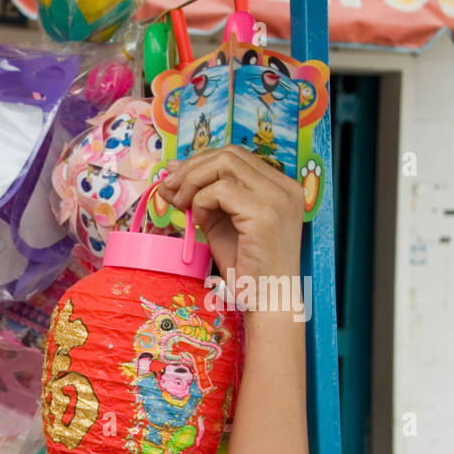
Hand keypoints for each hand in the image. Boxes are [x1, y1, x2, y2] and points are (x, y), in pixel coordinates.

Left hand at [158, 145, 304, 289]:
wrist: (266, 299)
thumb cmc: (245, 266)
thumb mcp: (218, 224)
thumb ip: (200, 198)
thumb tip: (170, 176)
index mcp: (278, 186)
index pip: (236, 155)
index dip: (201, 161)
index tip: (175, 177)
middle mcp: (283, 186)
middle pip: (229, 154)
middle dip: (192, 167)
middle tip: (170, 188)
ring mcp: (277, 198)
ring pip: (224, 165)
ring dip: (193, 181)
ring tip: (182, 205)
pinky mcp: (264, 214)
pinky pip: (219, 191)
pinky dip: (200, 202)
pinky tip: (199, 221)